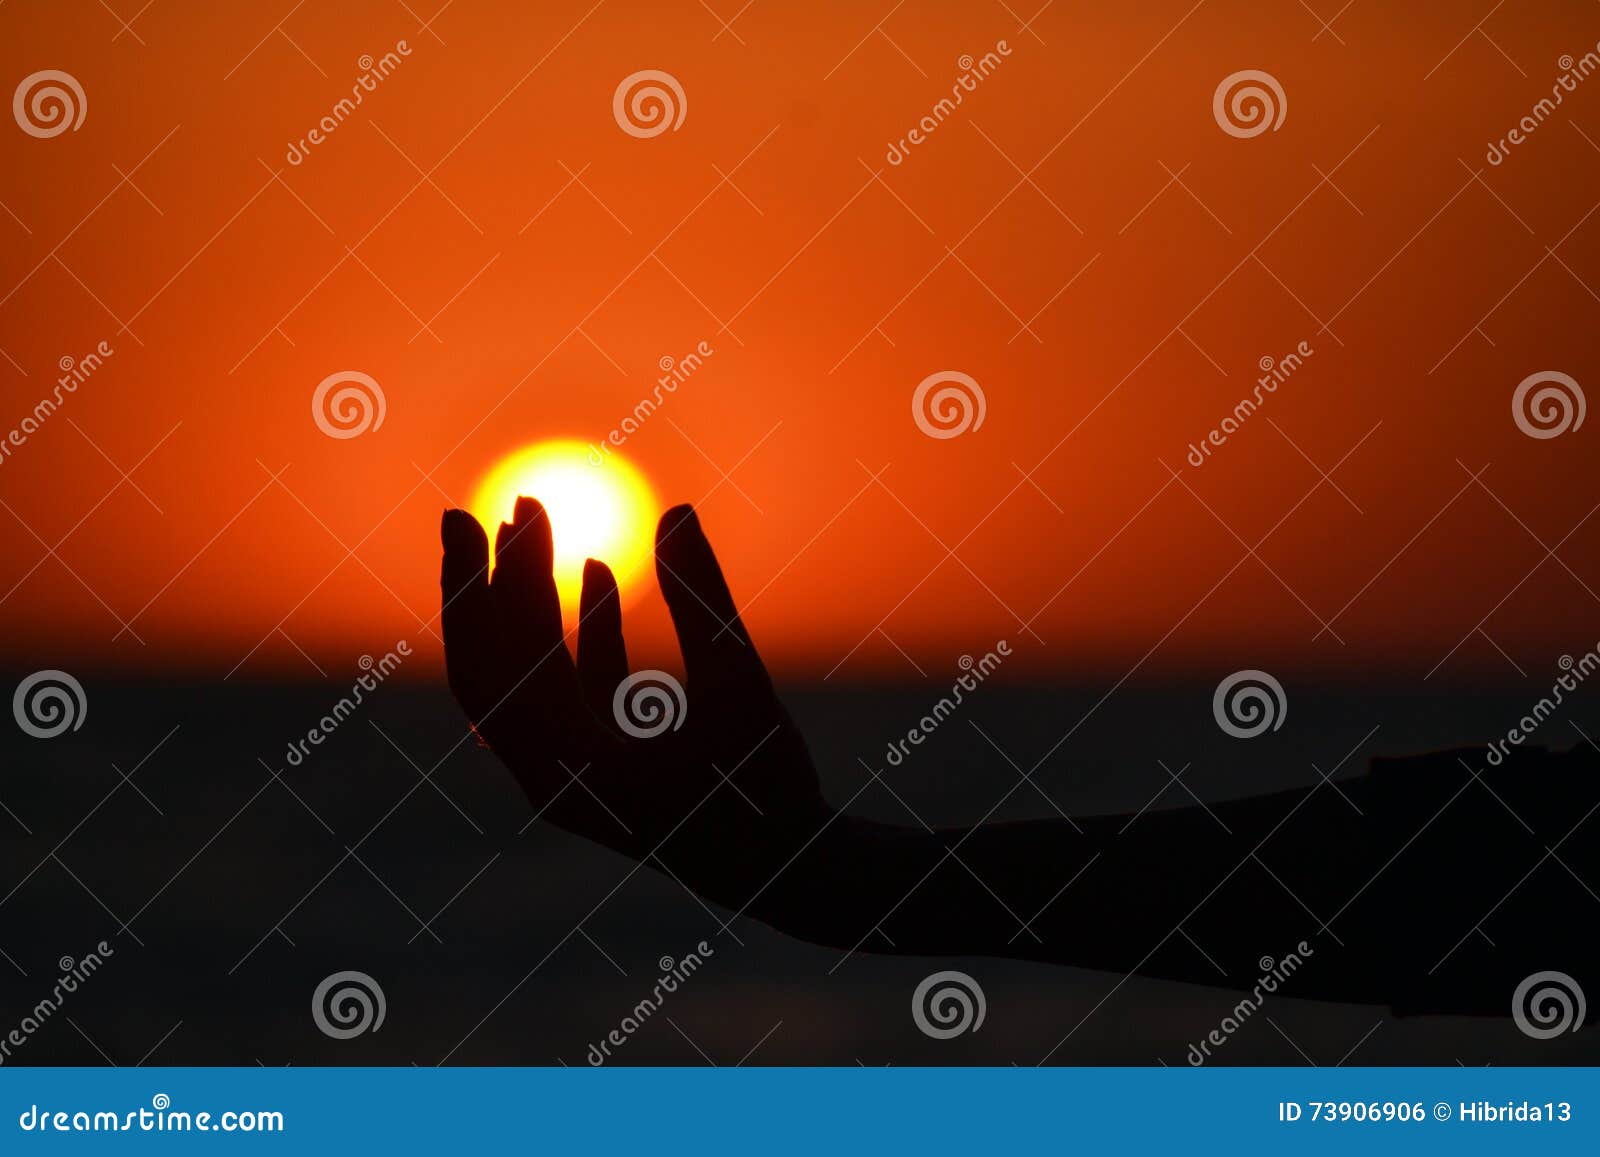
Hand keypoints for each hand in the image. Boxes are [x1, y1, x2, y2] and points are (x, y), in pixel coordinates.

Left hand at [439, 498, 832, 919]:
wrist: (794, 873)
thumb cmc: (767, 789)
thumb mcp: (738, 684)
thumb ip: (701, 597)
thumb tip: (675, 510)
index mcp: (567, 768)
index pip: (492, 665)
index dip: (477, 585)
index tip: (469, 515)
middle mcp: (553, 777)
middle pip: (492, 670)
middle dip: (487, 586)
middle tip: (482, 510)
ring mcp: (576, 775)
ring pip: (528, 678)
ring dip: (528, 604)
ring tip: (529, 524)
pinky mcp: (608, 768)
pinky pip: (573, 694)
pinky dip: (578, 635)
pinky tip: (597, 572)